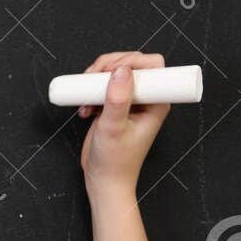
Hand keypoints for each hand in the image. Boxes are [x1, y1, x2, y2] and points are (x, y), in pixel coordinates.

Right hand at [78, 51, 169, 193]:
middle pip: (132, 65)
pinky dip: (89, 91)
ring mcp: (129, 102)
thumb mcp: (114, 128)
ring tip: (85, 95)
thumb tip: (121, 71)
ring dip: (96, 79)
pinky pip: (103, 87)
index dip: (131, 62)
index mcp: (156, 101)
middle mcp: (146, 99)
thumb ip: (118, 99)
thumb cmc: (115, 161)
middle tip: (92, 78)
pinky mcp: (114, 106)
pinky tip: (84, 107)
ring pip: (115, 74)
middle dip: (108, 67)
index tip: (110, 71)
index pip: (152, 66)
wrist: (103, 179)